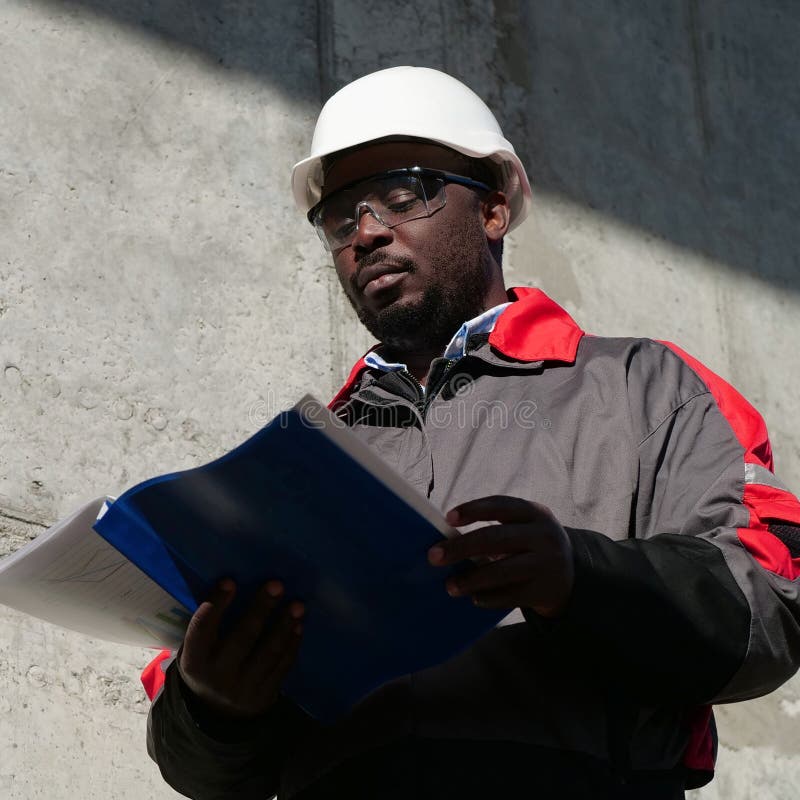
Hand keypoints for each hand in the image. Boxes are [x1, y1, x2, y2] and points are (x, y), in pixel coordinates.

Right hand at [177, 579, 303, 718]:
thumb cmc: (209, 665)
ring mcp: (242, 689)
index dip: (216, 604)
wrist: (216, 713)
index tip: (230, 581)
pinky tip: (298, 625)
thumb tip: (234, 583)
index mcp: (194, 661)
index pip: (202, 629)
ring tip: (297, 605)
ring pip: (267, 652)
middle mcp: (217, 676)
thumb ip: (210, 625)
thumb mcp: (198, 650)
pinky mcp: (264, 697)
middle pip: (242, 638)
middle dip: (261, 609)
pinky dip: (292, 645)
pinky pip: (281, 667)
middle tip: (277, 584)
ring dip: (284, 625)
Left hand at [427, 496, 573, 617]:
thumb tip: (448, 539)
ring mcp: (546, 564)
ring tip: (449, 585)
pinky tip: (473, 598)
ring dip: (471, 579)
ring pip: (502, 570)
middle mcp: (544, 536)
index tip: (448, 518)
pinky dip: (488, 598)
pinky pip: (510, 596)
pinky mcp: (544, 591)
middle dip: (461, 547)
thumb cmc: (531, 545)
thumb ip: (496, 527)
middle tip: (434, 556)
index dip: (474, 509)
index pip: (501, 505)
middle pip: (496, 538)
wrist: (571, 577)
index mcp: (535, 513)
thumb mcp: (524, 528)